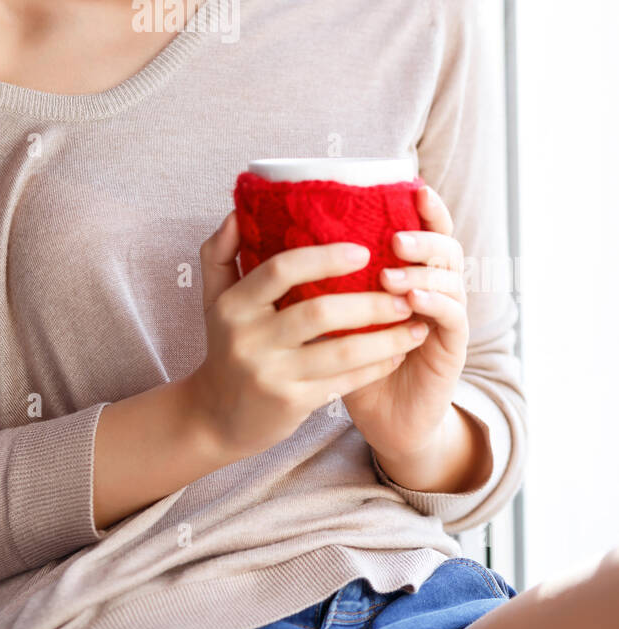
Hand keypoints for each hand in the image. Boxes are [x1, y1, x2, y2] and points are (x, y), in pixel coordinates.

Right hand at [185, 211, 427, 461]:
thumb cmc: (225, 346)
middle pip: (319, 312)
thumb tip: (238, 211)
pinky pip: (344, 382)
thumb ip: (220, 251)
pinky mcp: (291, 403)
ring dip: (385, 338)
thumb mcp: (213, 298)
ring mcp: (271, 373)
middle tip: (405, 291)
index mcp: (235, 305)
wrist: (215, 417)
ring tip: (416, 324)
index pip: (281, 270)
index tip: (365, 251)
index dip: (324, 258)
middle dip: (370, 302)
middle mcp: (250, 338)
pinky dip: (376, 367)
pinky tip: (398, 354)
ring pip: (340, 351)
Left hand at [339, 184, 469, 460]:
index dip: (428, 208)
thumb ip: (313, 275)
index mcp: (409, 270)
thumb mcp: (327, 313)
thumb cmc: (349, 358)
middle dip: (425, 237)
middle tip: (395, 238)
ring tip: (391, 274)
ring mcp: (446, 315)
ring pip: (451, 277)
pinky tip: (411, 300)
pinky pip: (452, 316)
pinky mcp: (451, 346)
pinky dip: (434, 303)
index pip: (427, 229)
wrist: (380, 417)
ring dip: (424, 271)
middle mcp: (434, 286)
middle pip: (446, 246)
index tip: (415, 188)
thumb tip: (268, 230)